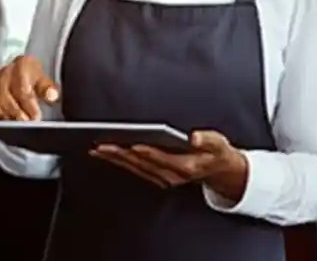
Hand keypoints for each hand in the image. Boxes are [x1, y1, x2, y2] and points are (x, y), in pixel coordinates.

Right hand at [0, 55, 58, 120]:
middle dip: (17, 113)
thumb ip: (47, 88)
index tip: (36, 118)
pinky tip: (4, 122)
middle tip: (27, 124)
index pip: (22, 88)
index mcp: (22, 65)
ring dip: (5, 116)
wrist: (20, 72)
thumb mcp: (43, 80)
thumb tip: (52, 96)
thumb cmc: (32, 78)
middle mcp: (5, 72)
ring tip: (16, 126)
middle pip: (6, 97)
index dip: (29, 106)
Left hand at [90, 130, 248, 201]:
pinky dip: (120, 161)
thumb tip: (194, 137)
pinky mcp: (156, 177)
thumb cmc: (216, 153)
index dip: (146, 152)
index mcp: (185, 167)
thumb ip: (207, 140)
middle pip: (141, 164)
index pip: (161, 159)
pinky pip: (135, 170)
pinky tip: (107, 153)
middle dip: (121, 155)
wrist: (218, 171)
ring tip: (97, 148)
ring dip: (116, 159)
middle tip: (101, 145)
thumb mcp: (219, 144)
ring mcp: (162, 179)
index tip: (131, 145)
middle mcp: (171, 176)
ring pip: (134, 168)